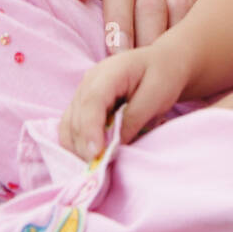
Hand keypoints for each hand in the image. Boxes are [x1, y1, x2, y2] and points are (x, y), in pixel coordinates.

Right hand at [59, 40, 189, 156]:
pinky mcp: (83, 105)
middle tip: (99, 169)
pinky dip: (77, 144)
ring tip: (96, 166)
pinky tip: (90, 157)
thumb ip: (134, 119)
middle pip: (76, 117)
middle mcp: (89, 81)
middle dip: (84, 146)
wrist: (164, 62)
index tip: (96, 155)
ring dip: (78, 148)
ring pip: (68, 125)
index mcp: (109, 72)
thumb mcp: (156, 96)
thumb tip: (114, 146)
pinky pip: (71, 127)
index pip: (92, 101)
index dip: (90, 130)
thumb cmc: (164, 75)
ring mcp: (83, 92)